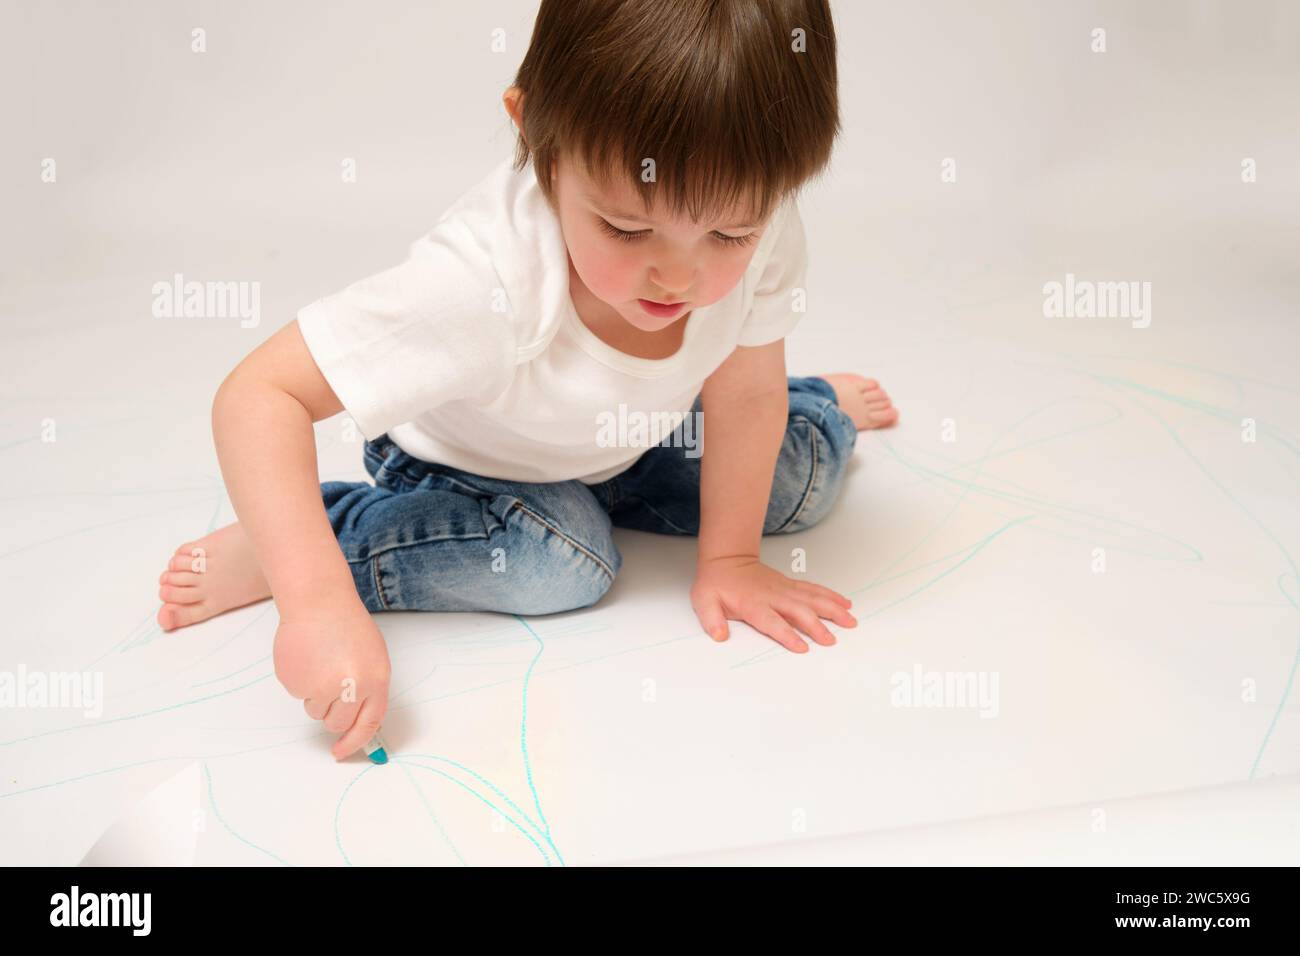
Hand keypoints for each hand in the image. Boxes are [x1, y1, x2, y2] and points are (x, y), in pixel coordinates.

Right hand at [273, 602, 391, 759]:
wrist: (319, 602)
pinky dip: (300, 680)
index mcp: (376, 679)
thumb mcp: (371, 657)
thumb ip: (368, 688)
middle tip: (328, 690)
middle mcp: (351, 687)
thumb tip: (358, 723)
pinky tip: (306, 656)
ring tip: (320, 662)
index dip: (356, 742)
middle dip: (332, 716)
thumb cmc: (347, 626)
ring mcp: (321, 685)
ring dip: (315, 694)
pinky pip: (297, 694)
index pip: (369, 723)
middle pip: (337, 723)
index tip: (343, 752)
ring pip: (315, 711)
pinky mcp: (296, 681)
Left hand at [690, 554, 856, 652]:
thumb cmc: (716, 583)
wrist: (726, 559)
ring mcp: (785, 589)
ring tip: (851, 621)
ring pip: (813, 598)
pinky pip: (814, 590)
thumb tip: (719, 636)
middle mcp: (773, 596)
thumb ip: (711, 619)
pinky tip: (845, 604)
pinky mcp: (791, 585)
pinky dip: (831, 596)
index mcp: (753, 604)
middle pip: (799, 611)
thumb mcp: (703, 601)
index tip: (803, 647)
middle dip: (817, 625)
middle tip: (832, 640)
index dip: (787, 634)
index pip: (772, 621)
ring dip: (833, 609)